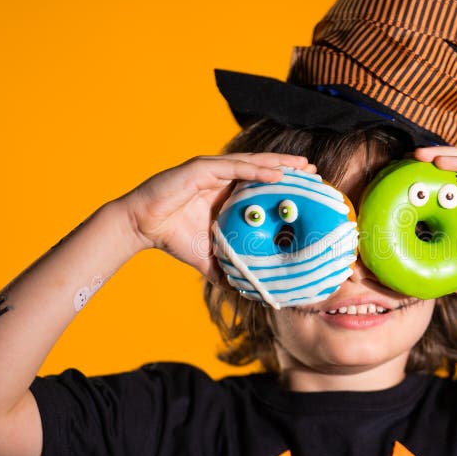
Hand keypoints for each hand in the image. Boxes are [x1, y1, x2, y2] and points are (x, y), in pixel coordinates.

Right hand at [118, 153, 312, 280]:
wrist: (142, 227)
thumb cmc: (173, 237)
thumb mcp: (208, 257)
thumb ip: (228, 268)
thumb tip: (247, 291)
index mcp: (225, 193)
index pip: (261, 184)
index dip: (285, 184)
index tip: (308, 188)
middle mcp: (222, 178)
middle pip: (263, 169)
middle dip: (289, 169)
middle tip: (314, 171)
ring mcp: (213, 171)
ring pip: (253, 164)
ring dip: (279, 164)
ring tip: (303, 167)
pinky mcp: (202, 169)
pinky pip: (235, 168)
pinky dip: (257, 170)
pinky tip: (277, 174)